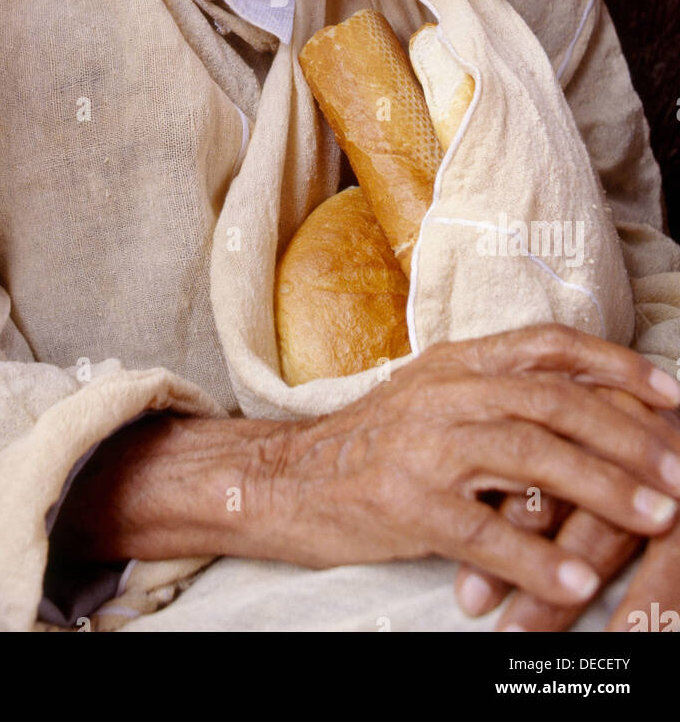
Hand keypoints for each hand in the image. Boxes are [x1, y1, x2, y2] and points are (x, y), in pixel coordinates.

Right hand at [272, 326, 679, 608]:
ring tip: (658, 519)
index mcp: (457, 361)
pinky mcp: (404, 501)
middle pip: (554, 402)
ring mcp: (424, 445)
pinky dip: (537, 559)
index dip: (616, 366)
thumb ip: (497, 393)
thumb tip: (589, 412)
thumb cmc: (372, 443)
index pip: (549, 345)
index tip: (671, 394)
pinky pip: (484, 532)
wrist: (285, 478)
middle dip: (629, 437)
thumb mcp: (434, 396)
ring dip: (604, 491)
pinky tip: (577, 581)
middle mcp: (445, 391)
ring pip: (532, 457)